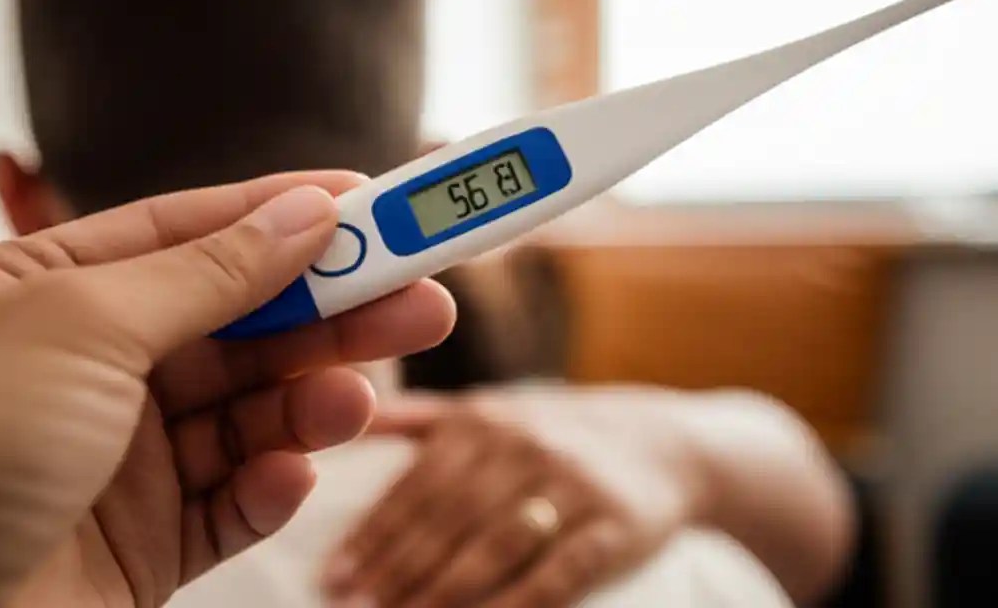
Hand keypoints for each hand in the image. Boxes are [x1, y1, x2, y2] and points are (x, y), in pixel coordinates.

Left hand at [0, 172, 454, 607]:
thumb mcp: (77, 324)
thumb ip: (207, 274)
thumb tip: (305, 211)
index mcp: (56, 288)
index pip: (200, 233)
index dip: (295, 217)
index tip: (384, 204)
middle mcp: (91, 370)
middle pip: (243, 326)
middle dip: (335, 311)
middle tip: (427, 299)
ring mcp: (117, 462)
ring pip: (249, 417)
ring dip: (315, 400)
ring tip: (365, 392)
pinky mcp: (139, 549)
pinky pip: (230, 506)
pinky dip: (270, 487)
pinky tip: (288, 473)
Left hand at [321, 400, 693, 607]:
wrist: (665, 443)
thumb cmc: (555, 434)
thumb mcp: (491, 410)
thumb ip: (419, 419)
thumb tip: (343, 422)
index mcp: (483, 420)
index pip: (414, 484)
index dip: (371, 534)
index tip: (332, 576)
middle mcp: (524, 445)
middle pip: (447, 517)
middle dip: (396, 568)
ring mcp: (571, 484)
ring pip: (495, 545)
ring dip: (443, 590)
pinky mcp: (613, 525)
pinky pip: (557, 573)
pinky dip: (516, 604)